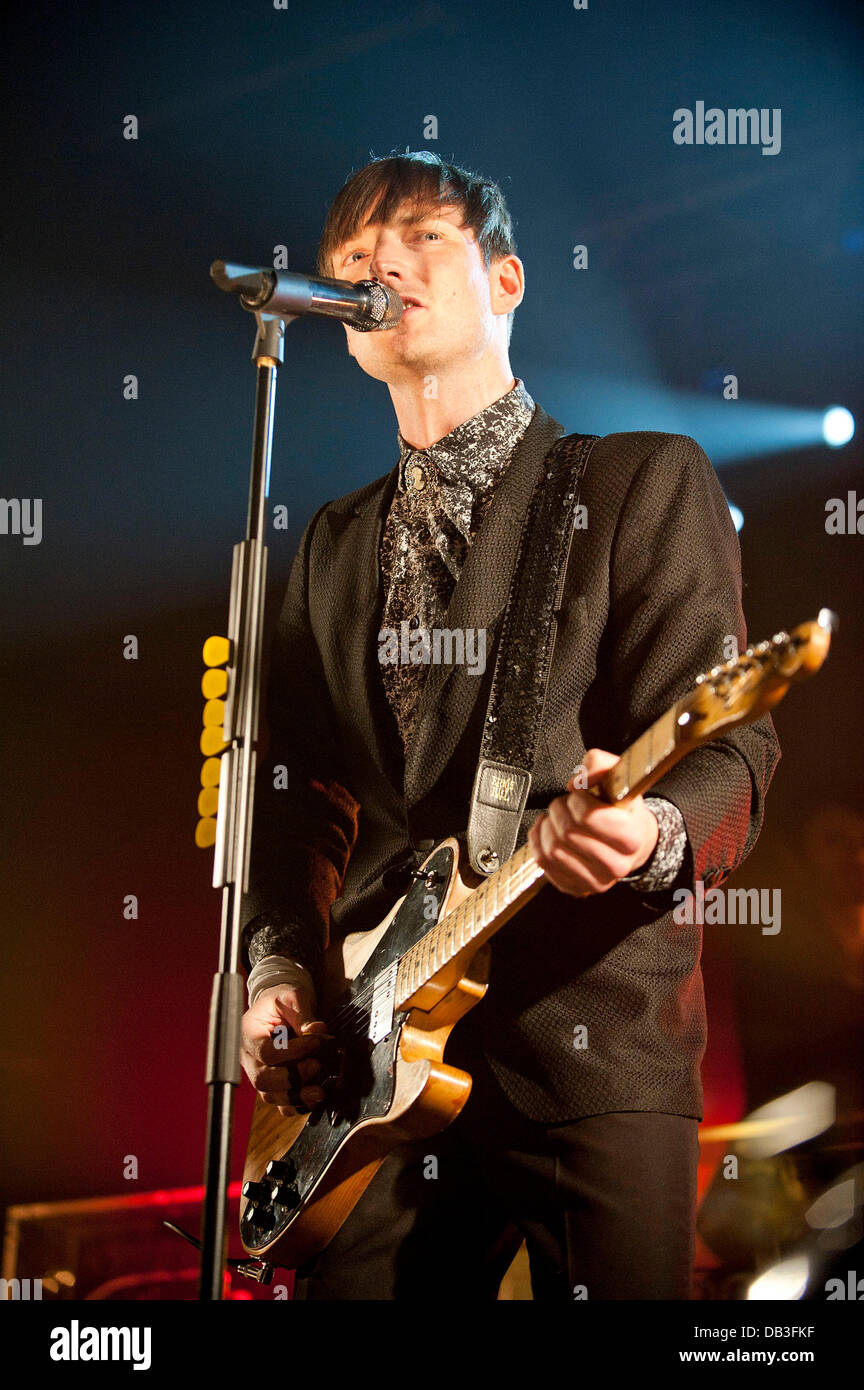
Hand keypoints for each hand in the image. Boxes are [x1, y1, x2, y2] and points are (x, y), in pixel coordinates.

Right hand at [240, 984, 328, 1116]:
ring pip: (270, 1096)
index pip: (265, 1052)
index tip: (315, 1043)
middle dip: (292, 1078)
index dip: (291, 1052)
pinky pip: (280, 1104)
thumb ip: (303, 1014)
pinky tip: (314, 1098)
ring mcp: (259, 1073)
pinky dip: (297, 1105)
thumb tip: (318, 1031)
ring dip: (296, 1096)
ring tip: (319, 1091)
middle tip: (317, 1066)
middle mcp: (249, 1058)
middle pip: (262, 1080)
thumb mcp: (291, 997)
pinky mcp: (273, 1084)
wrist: (277, 1008)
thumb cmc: (280, 1001)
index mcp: (248, 1034)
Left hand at [526, 748, 658, 897]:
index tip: (581, 796)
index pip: (588, 816)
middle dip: (561, 810)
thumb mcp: (619, 778)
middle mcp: (616, 864)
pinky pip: (541, 861)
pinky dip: (538, 840)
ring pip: (551, 848)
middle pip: (567, 832)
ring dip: (549, 825)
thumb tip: (578, 780)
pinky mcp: (574, 887)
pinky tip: (550, 831)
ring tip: (560, 818)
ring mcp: (595, 880)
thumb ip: (600, 765)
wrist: (631, 842)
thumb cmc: (622, 810)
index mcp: (631, 837)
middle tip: (568, 805)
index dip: (578, 800)